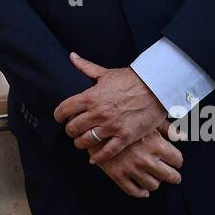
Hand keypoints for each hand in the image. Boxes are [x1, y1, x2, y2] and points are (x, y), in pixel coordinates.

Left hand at [54, 52, 168, 164]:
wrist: (156, 87)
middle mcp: (98, 113)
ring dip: (81, 143)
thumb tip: (72, 56)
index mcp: (91, 97)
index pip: (64, 109)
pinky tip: (94, 158)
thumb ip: (86, 67)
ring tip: (82, 141)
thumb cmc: (130, 79)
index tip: (60, 118)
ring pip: (86, 141)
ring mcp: (111, 126)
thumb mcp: (106, 73)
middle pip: (72, 128)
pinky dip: (98, 157)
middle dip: (70, 130)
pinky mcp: (125, 136)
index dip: (58, 115)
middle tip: (72, 130)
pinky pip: (107, 152)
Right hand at [94, 126, 183, 198]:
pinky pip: (134, 191)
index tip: (174, 161)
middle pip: (171, 176)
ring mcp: (132, 169)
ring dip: (155, 182)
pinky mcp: (118, 176)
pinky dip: (141, 192)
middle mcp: (147, 159)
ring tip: (153, 177)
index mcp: (156, 145)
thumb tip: (181, 136)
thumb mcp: (145, 120)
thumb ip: (165, 128)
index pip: (178, 160)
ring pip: (153, 185)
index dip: (177, 161)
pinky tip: (143, 189)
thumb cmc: (123, 120)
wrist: (94, 125)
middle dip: (173, 176)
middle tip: (172, 175)